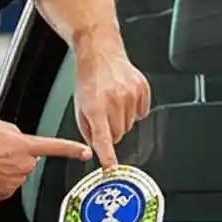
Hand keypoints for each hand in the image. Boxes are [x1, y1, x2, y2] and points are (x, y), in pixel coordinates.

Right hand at [0, 118, 91, 200]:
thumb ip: (15, 133)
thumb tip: (17, 139)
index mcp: (25, 145)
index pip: (55, 147)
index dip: (72, 150)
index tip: (86, 153)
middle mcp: (23, 165)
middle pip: (28, 162)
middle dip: (16, 158)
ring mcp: (14, 181)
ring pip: (16, 175)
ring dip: (5, 169)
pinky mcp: (3, 194)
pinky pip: (5, 187)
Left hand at [74, 50, 150, 170]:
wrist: (101, 52)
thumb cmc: (88, 78)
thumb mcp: (79, 105)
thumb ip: (88, 129)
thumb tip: (97, 147)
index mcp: (95, 107)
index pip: (103, 138)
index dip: (108, 156)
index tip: (112, 168)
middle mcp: (114, 101)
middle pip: (120, 134)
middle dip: (112, 130)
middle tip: (105, 115)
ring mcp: (130, 94)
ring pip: (131, 125)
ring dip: (123, 119)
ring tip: (113, 102)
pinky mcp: (142, 89)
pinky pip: (142, 112)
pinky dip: (134, 109)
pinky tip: (124, 97)